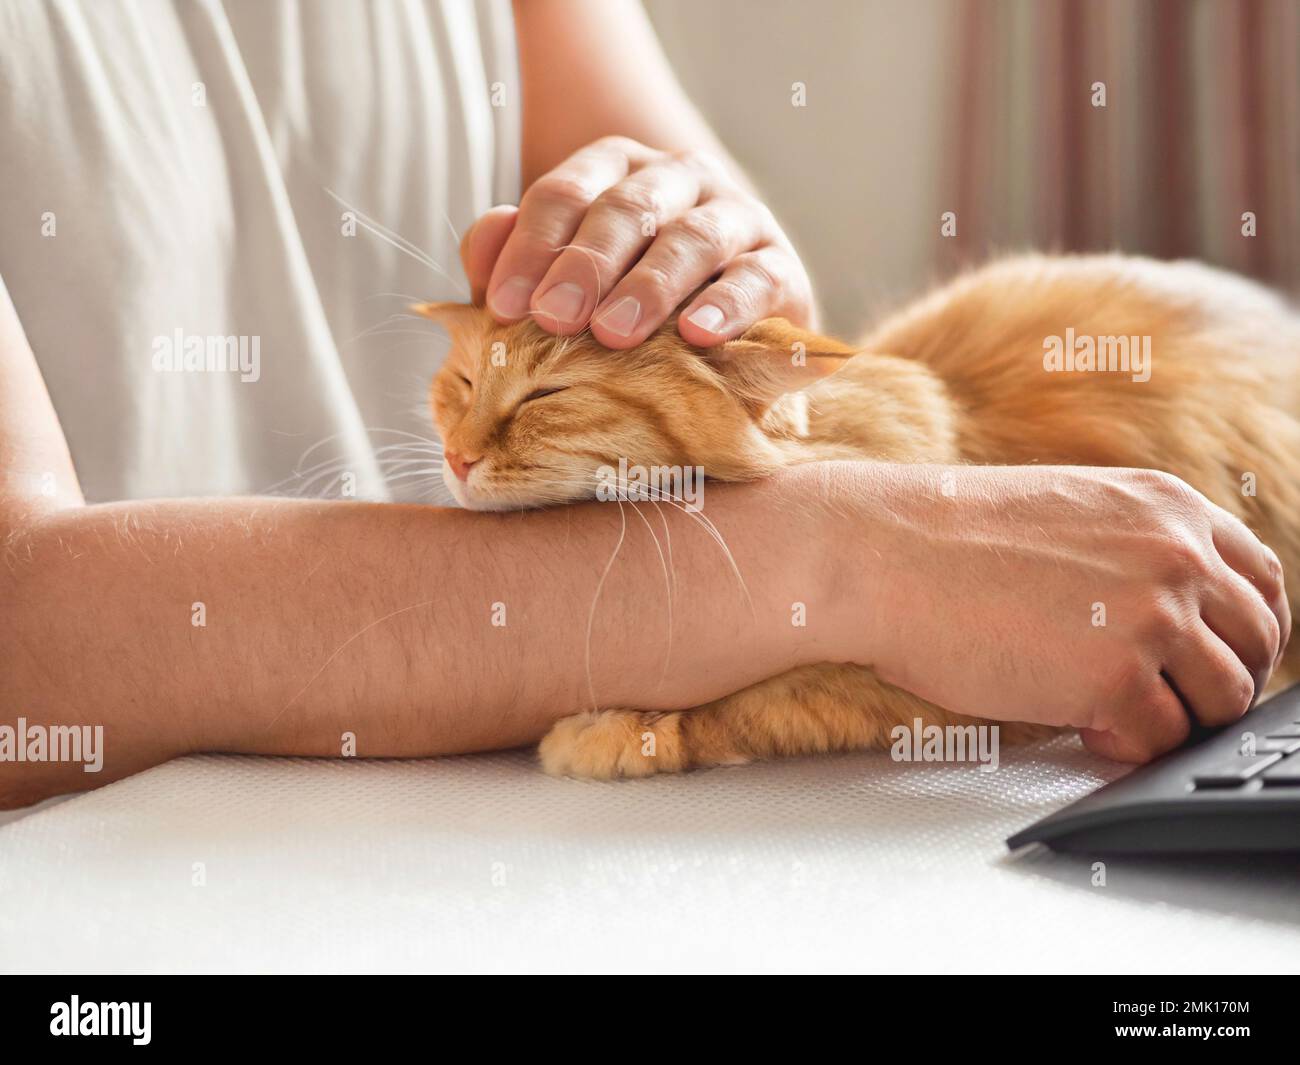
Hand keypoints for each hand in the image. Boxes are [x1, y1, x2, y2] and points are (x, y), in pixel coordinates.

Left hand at [458, 136, 814, 348]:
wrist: (718, 346)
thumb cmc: (624, 309)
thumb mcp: (561, 285)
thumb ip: (514, 261)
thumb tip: (487, 240)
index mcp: (617, 170)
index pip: (565, 193)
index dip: (531, 248)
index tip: (504, 306)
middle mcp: (679, 179)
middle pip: (627, 207)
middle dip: (585, 264)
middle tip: (553, 319)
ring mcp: (736, 217)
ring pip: (692, 237)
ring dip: (649, 287)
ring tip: (612, 334)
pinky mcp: (782, 267)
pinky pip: (757, 279)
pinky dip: (729, 305)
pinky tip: (698, 334)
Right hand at [827, 464, 1290, 762]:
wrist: (880, 554)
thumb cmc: (944, 536)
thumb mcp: (1065, 509)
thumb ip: (1131, 546)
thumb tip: (1162, 609)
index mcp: (1166, 507)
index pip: (1261, 578)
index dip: (1250, 629)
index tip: (1226, 657)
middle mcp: (1176, 557)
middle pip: (1256, 642)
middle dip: (1224, 682)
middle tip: (1177, 703)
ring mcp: (1152, 618)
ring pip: (1224, 698)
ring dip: (1180, 717)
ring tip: (1121, 716)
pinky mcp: (1115, 680)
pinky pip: (1162, 738)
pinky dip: (1131, 746)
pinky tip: (1088, 730)